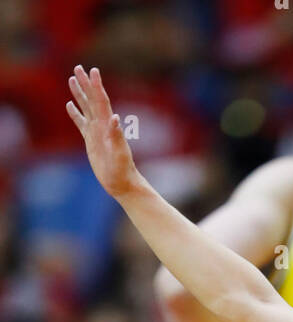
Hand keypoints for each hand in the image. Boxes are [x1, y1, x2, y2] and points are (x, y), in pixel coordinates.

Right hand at [66, 64, 139, 198]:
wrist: (122, 183)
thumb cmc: (123, 170)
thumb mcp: (120, 153)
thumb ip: (117, 136)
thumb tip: (114, 118)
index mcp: (108, 125)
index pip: (101, 100)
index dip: (96, 86)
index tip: (93, 70)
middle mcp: (102, 125)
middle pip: (92, 100)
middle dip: (85, 83)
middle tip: (78, 67)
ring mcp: (96, 132)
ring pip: (86, 108)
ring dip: (79, 94)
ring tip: (71, 79)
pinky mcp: (91, 141)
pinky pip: (81, 124)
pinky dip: (75, 114)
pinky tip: (69, 105)